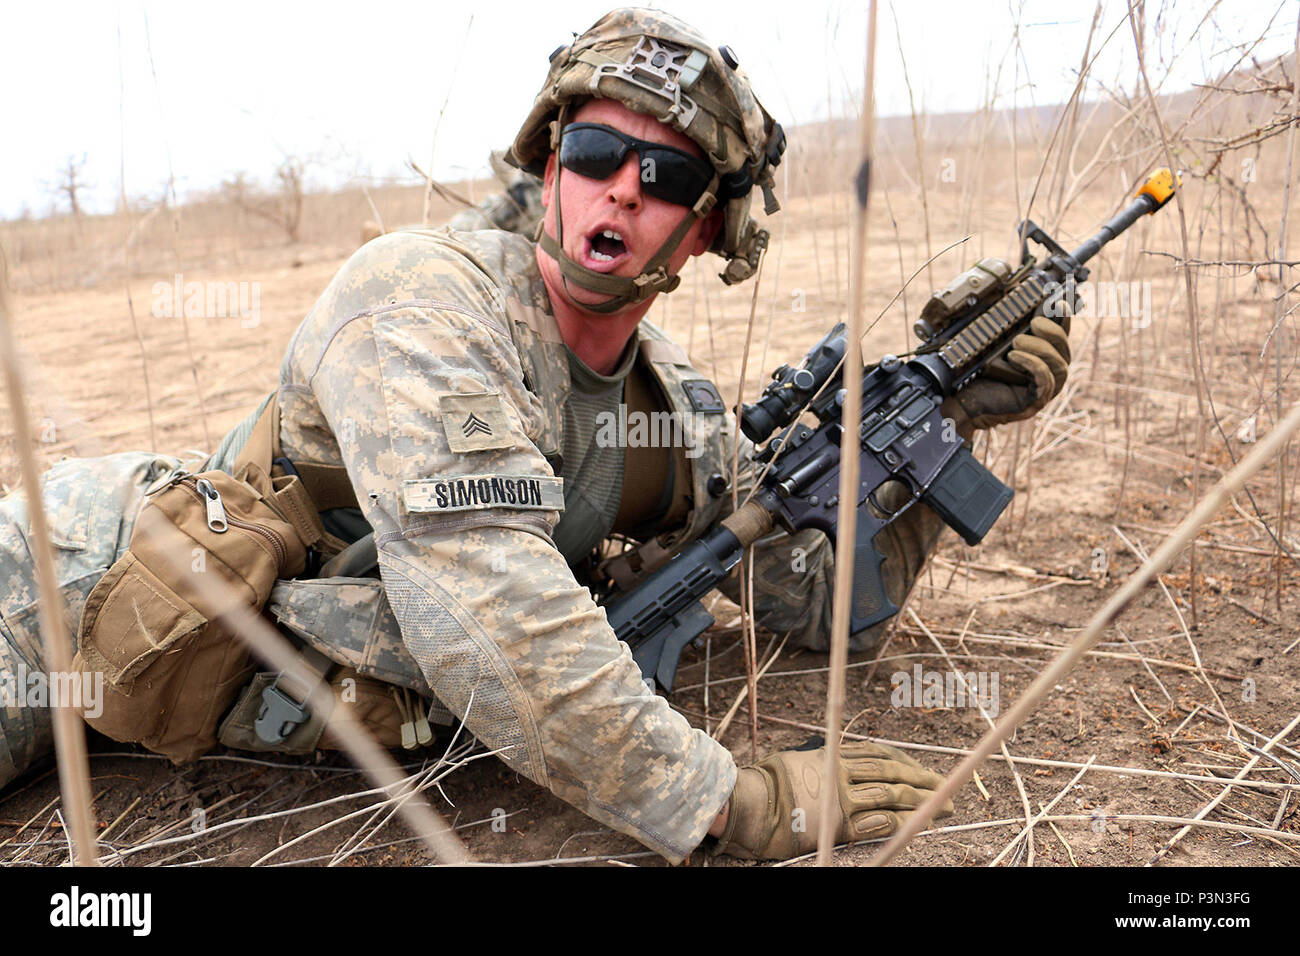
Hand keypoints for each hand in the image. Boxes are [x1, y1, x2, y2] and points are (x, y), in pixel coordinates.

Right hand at [713, 740, 953, 859]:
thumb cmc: (766, 783)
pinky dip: (901, 821)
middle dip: (923, 780)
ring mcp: (842, 798)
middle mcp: (841, 773)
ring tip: (944, 807)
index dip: (906, 761)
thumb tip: (838, 763)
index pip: (880, 753)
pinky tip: (919, 823)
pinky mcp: (839, 823)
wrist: (749, 803)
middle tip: (946, 788)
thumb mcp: (798, 760)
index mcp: (832, 756)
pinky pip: (877, 821)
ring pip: (891, 795)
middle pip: (892, 772)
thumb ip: (823, 762)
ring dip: (922, 801)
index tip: (923, 769)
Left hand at [945, 308, 1070, 431]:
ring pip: (1059, 363)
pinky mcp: (1036, 400)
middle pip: (1064, 346)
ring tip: (1016, 343)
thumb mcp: (986, 339)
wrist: (959, 398)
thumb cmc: (973, 368)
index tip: (1058, 301)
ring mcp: (1044, 386)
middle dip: (1053, 330)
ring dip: (1040, 348)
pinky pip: (1045, 379)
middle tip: (1034, 323)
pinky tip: (1014, 357)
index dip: (1063, 315)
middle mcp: (1048, 367)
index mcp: (1041, 350)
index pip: (1062, 330)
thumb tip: (1004, 288)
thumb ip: (999, 318)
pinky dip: (1032, 364)